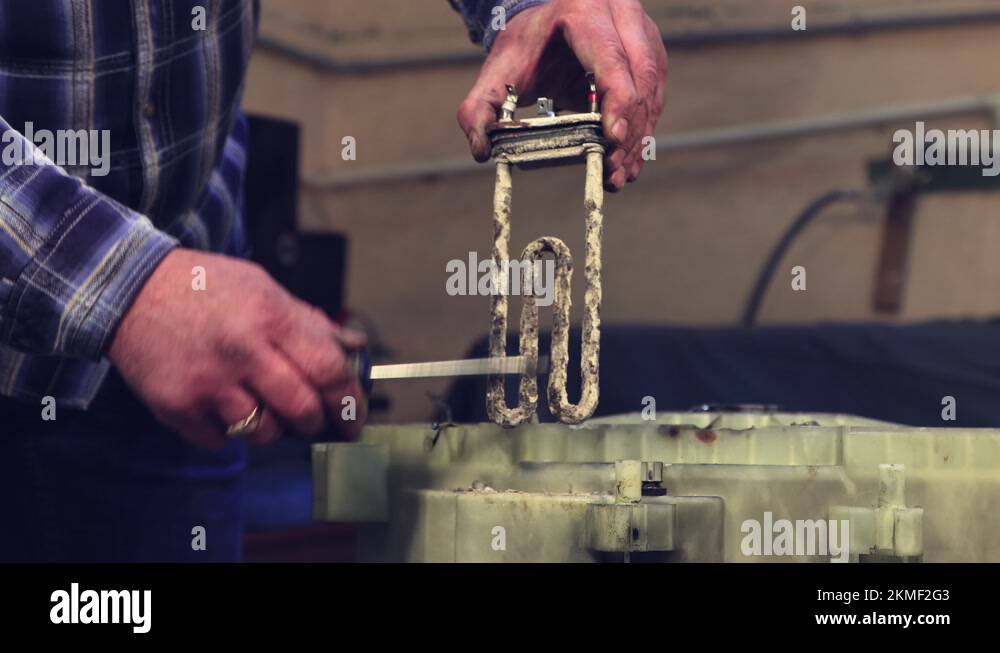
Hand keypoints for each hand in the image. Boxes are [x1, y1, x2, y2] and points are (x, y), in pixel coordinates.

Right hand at [108, 249, 366, 449]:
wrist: (131, 290)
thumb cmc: (207, 288)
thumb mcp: (264, 288)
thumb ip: (308, 323)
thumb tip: (353, 350)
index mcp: (270, 317)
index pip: (329, 370)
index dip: (350, 401)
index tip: (355, 418)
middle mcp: (242, 351)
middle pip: (302, 411)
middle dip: (315, 422)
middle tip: (311, 418)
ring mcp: (207, 382)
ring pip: (263, 434)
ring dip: (271, 427)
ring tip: (258, 401)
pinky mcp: (176, 406)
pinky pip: (220, 441)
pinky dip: (227, 430)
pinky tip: (219, 402)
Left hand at [457, 0, 666, 190]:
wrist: (545, 26)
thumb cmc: (526, 45)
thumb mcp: (497, 70)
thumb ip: (478, 107)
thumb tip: (481, 149)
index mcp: (585, 10)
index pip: (611, 58)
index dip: (616, 100)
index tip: (612, 140)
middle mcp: (622, 16)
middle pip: (640, 78)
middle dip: (629, 130)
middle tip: (612, 171)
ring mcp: (643, 34)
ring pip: (651, 91)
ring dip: (638, 138)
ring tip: (618, 176)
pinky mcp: (652, 55)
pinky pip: (655, 97)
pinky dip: (642, 132)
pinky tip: (628, 163)